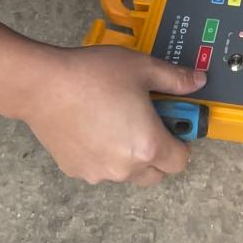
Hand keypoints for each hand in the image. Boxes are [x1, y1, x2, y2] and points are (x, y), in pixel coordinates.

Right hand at [17, 45, 205, 185]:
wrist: (44, 85)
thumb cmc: (95, 75)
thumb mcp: (143, 68)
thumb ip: (175, 79)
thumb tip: (198, 81)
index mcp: (147, 145)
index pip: (180, 161)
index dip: (182, 140)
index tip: (175, 120)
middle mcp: (125, 167)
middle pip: (156, 173)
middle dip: (159, 150)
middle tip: (149, 119)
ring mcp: (98, 173)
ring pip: (128, 172)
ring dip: (132, 154)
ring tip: (120, 116)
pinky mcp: (76, 171)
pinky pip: (102, 168)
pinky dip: (106, 153)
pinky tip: (96, 123)